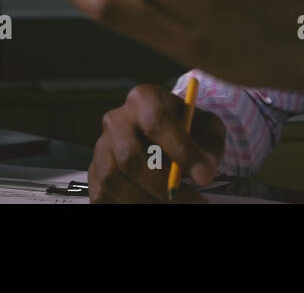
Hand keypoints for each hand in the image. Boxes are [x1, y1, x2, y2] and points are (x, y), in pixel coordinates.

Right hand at [88, 84, 225, 203]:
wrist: (161, 138)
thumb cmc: (186, 131)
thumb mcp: (206, 128)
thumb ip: (209, 145)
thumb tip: (205, 169)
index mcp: (143, 98)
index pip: (156, 121)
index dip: (181, 150)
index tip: (205, 177)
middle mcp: (116, 120)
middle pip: (130, 157)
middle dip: (163, 186)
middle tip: (192, 202)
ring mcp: (100, 148)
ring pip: (114, 180)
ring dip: (147, 200)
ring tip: (175, 206)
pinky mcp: (94, 173)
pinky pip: (103, 196)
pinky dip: (128, 206)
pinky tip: (153, 204)